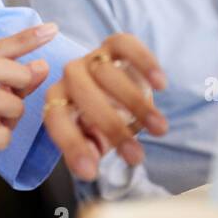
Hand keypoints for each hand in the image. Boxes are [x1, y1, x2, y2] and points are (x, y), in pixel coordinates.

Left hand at [42, 33, 168, 181]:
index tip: (91, 172)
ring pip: (108, 73)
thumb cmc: (101, 120)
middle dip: (112, 128)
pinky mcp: (114, 44)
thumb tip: (87, 166)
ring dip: (137, 103)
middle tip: (136, 156)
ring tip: (160, 130)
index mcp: (57, 100)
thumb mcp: (93, 140)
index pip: (56, 120)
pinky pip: (126, 45)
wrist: (116, 89)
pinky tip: (161, 85)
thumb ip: (87, 150)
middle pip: (85, 95)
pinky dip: (145, 62)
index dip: (71, 146)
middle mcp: (69, 76)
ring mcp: (92, 57)